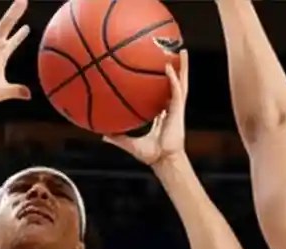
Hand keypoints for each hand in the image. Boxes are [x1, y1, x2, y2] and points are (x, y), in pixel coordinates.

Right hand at [0, 0, 31, 105]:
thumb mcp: (6, 91)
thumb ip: (17, 91)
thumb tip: (29, 95)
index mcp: (1, 56)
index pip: (12, 42)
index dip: (19, 35)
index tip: (26, 27)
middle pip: (8, 27)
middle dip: (15, 15)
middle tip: (23, 1)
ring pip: (5, 23)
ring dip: (14, 12)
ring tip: (23, 0)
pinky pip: (2, 28)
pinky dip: (10, 18)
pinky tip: (17, 7)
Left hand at [104, 50, 188, 166]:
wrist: (163, 161)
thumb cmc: (151, 155)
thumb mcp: (129, 144)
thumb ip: (117, 138)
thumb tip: (101, 135)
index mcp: (163, 113)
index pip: (164, 94)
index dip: (164, 83)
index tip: (160, 71)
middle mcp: (171, 108)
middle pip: (175, 83)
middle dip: (176, 68)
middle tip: (173, 52)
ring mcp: (177, 108)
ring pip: (182, 82)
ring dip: (183, 66)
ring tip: (182, 50)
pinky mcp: (179, 110)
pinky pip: (177, 90)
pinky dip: (173, 78)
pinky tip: (169, 66)